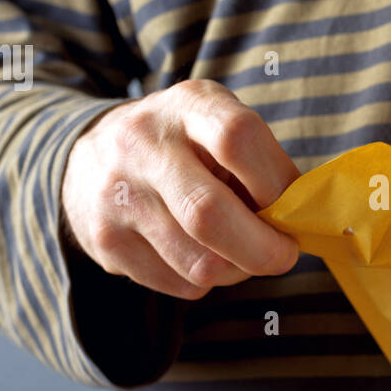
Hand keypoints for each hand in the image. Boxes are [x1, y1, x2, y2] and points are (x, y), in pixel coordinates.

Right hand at [61, 79, 299, 298]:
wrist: (91, 156)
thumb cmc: (183, 144)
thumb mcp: (219, 124)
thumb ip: (261, 163)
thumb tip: (300, 221)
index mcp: (187, 106)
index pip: (237, 137)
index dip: (275, 182)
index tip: (291, 206)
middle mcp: (143, 145)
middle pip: (210, 213)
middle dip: (263, 249)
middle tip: (283, 254)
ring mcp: (118, 196)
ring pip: (200, 264)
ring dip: (237, 269)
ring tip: (238, 251)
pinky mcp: (105, 241)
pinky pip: (179, 284)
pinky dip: (204, 281)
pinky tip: (199, 254)